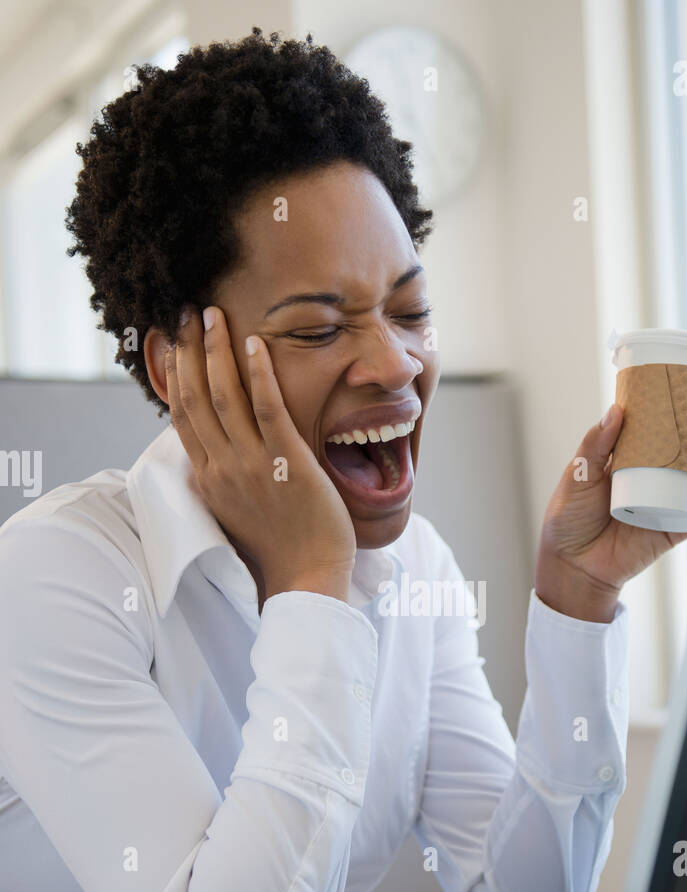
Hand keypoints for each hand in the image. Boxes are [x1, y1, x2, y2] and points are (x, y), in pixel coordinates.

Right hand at [165, 306, 356, 601]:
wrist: (305, 578)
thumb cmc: (278, 550)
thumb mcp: (235, 512)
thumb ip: (223, 480)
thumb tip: (216, 456)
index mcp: (207, 479)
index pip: (182, 417)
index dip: (176, 376)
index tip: (176, 345)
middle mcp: (221, 468)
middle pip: (195, 397)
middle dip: (189, 350)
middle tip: (185, 313)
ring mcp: (251, 464)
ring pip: (225, 395)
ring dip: (217, 350)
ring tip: (213, 315)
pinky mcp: (286, 461)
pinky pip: (268, 408)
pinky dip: (259, 372)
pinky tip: (256, 342)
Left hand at [535, 403, 686, 621]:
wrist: (574, 567)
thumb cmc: (569, 522)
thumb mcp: (577, 477)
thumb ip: (593, 446)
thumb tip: (615, 411)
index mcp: (624, 462)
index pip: (649, 432)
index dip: (663, 412)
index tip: (676, 387)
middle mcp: (647, 479)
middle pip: (676, 449)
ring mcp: (662, 501)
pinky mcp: (672, 527)